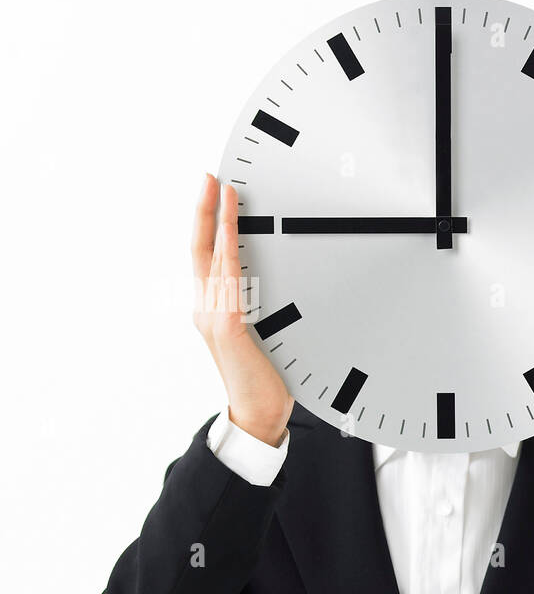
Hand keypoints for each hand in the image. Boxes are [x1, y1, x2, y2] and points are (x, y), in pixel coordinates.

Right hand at [192, 175, 293, 445]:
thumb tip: (275, 285)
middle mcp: (206, 309)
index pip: (206, 257)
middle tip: (209, 177)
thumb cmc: (266, 379)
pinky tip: (235, 228)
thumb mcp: (262, 336)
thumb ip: (260, 310)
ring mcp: (212, 316)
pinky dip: (230, 247)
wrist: (259, 416)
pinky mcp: (227, 326)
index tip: (214, 194)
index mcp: (213, 310)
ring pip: (211, 256)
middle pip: (199, 247)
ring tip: (224, 190)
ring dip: (219, 219)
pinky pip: (228, 277)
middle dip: (203, 209)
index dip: (207, 224)